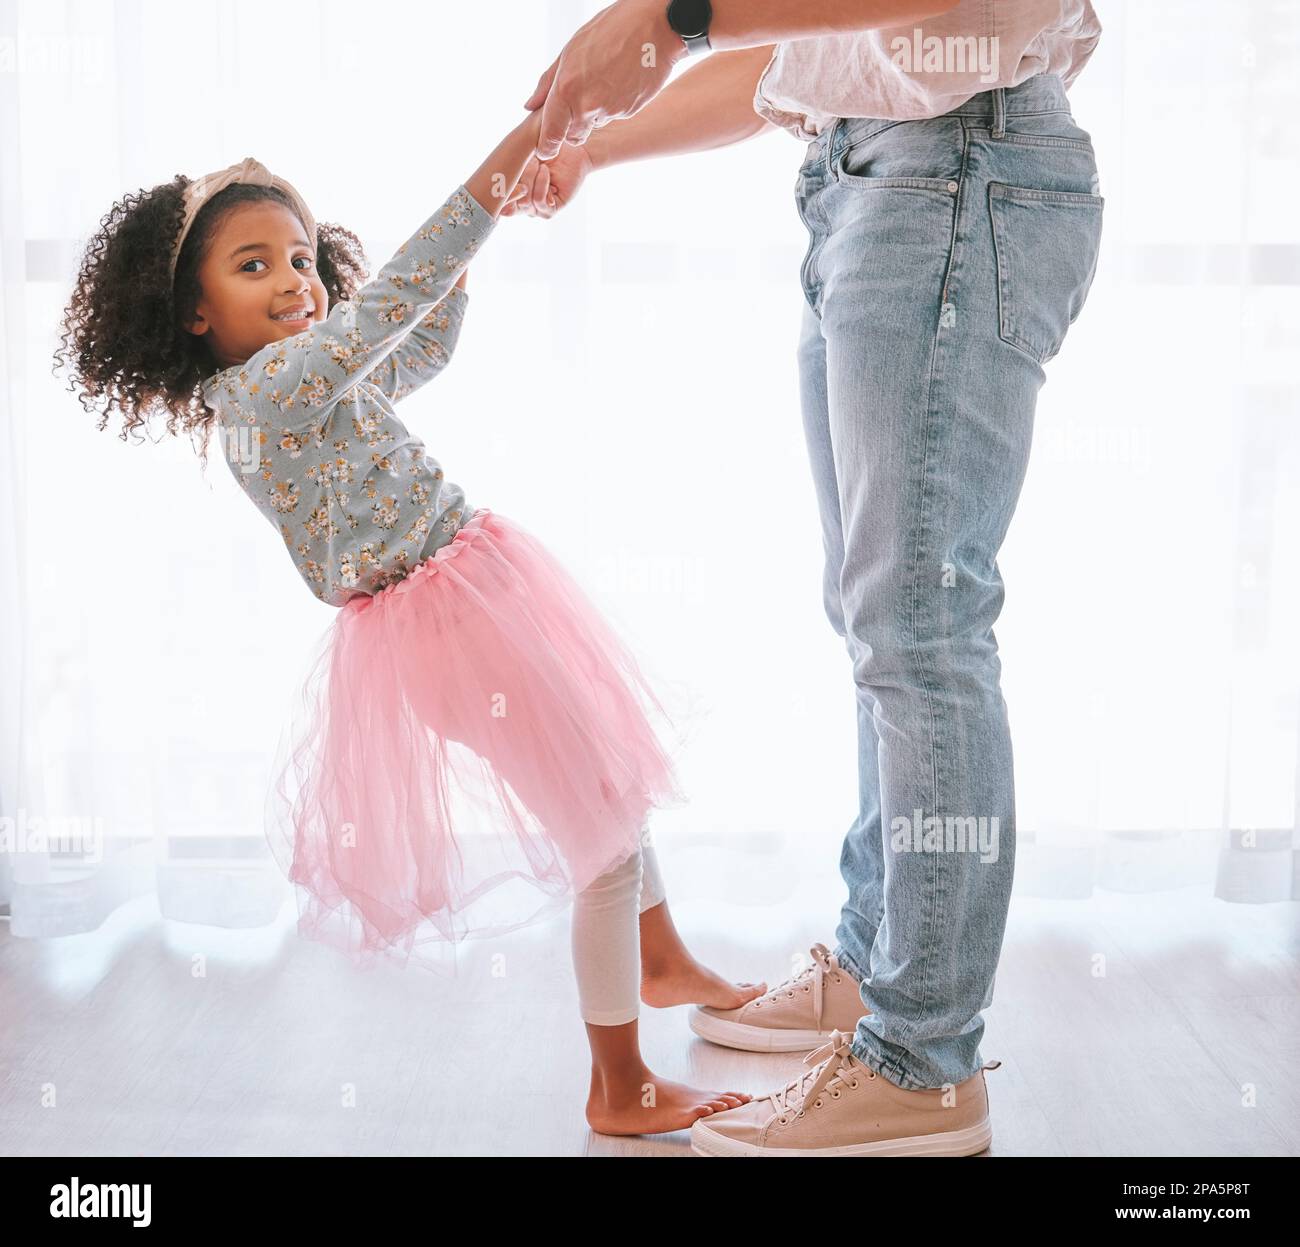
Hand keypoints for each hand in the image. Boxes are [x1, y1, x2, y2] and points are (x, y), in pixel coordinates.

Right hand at [500, 142, 595, 220]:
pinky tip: (546, 171)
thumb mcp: (521, 157)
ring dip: (530, 177)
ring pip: (524, 201)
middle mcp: (522, 205)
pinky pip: (538, 200)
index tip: (496, 178)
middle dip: (516, 178)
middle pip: (509, 202)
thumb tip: (489, 178)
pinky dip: (541, 183)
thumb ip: (507, 168)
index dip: (494, 196)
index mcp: (511, 194)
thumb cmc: (545, 150)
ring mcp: (536, 209)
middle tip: (527, 161)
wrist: (571, 150)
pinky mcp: (550, 210)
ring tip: (538, 162)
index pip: (496, 205)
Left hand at [522, 0, 684, 159]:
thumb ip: (548, 81)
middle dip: (572, 127)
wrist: (655, 27)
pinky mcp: (629, 112)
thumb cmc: (610, 29)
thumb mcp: (571, 49)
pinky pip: (614, 116)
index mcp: (567, 89)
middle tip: (579, 101)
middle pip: (573, 135)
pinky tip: (620, 80)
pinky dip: (614, 104)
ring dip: (595, 112)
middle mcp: (588, 106)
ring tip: (604, 79)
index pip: (551, 135)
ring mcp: (611, 111)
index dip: (546, 147)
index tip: (545, 150)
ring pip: (595, 124)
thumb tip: (530, 106)